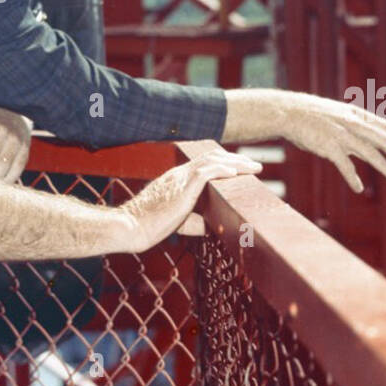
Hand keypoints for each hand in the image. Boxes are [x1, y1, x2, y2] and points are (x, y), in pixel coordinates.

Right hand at [120, 149, 262, 251]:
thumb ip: (196, 222)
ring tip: (254, 168)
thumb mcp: (178, 223)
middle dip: (236, 160)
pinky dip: (223, 170)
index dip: (224, 163)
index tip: (240, 168)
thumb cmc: (150, 227)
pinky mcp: (181, 188)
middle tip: (254, 166)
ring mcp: (180, 178)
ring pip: (213, 161)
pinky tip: (236, 173)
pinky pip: (205, 172)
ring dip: (236, 164)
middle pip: (212, 157)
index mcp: (176, 179)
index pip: (204, 163)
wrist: (131, 227)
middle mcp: (179, 174)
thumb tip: (212, 227)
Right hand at [282, 93, 385, 193]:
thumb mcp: (337, 117)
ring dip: (384, 166)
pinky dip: (352, 177)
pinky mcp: (328, 147)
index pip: (382, 125)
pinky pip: (344, 165)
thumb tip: (367, 148)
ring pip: (369, 152)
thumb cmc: (312, 116)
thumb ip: (352, 131)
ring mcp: (341, 135)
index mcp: (355, 115)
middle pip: (381, 139)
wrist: (289, 112)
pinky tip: (359, 188)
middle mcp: (351, 124)